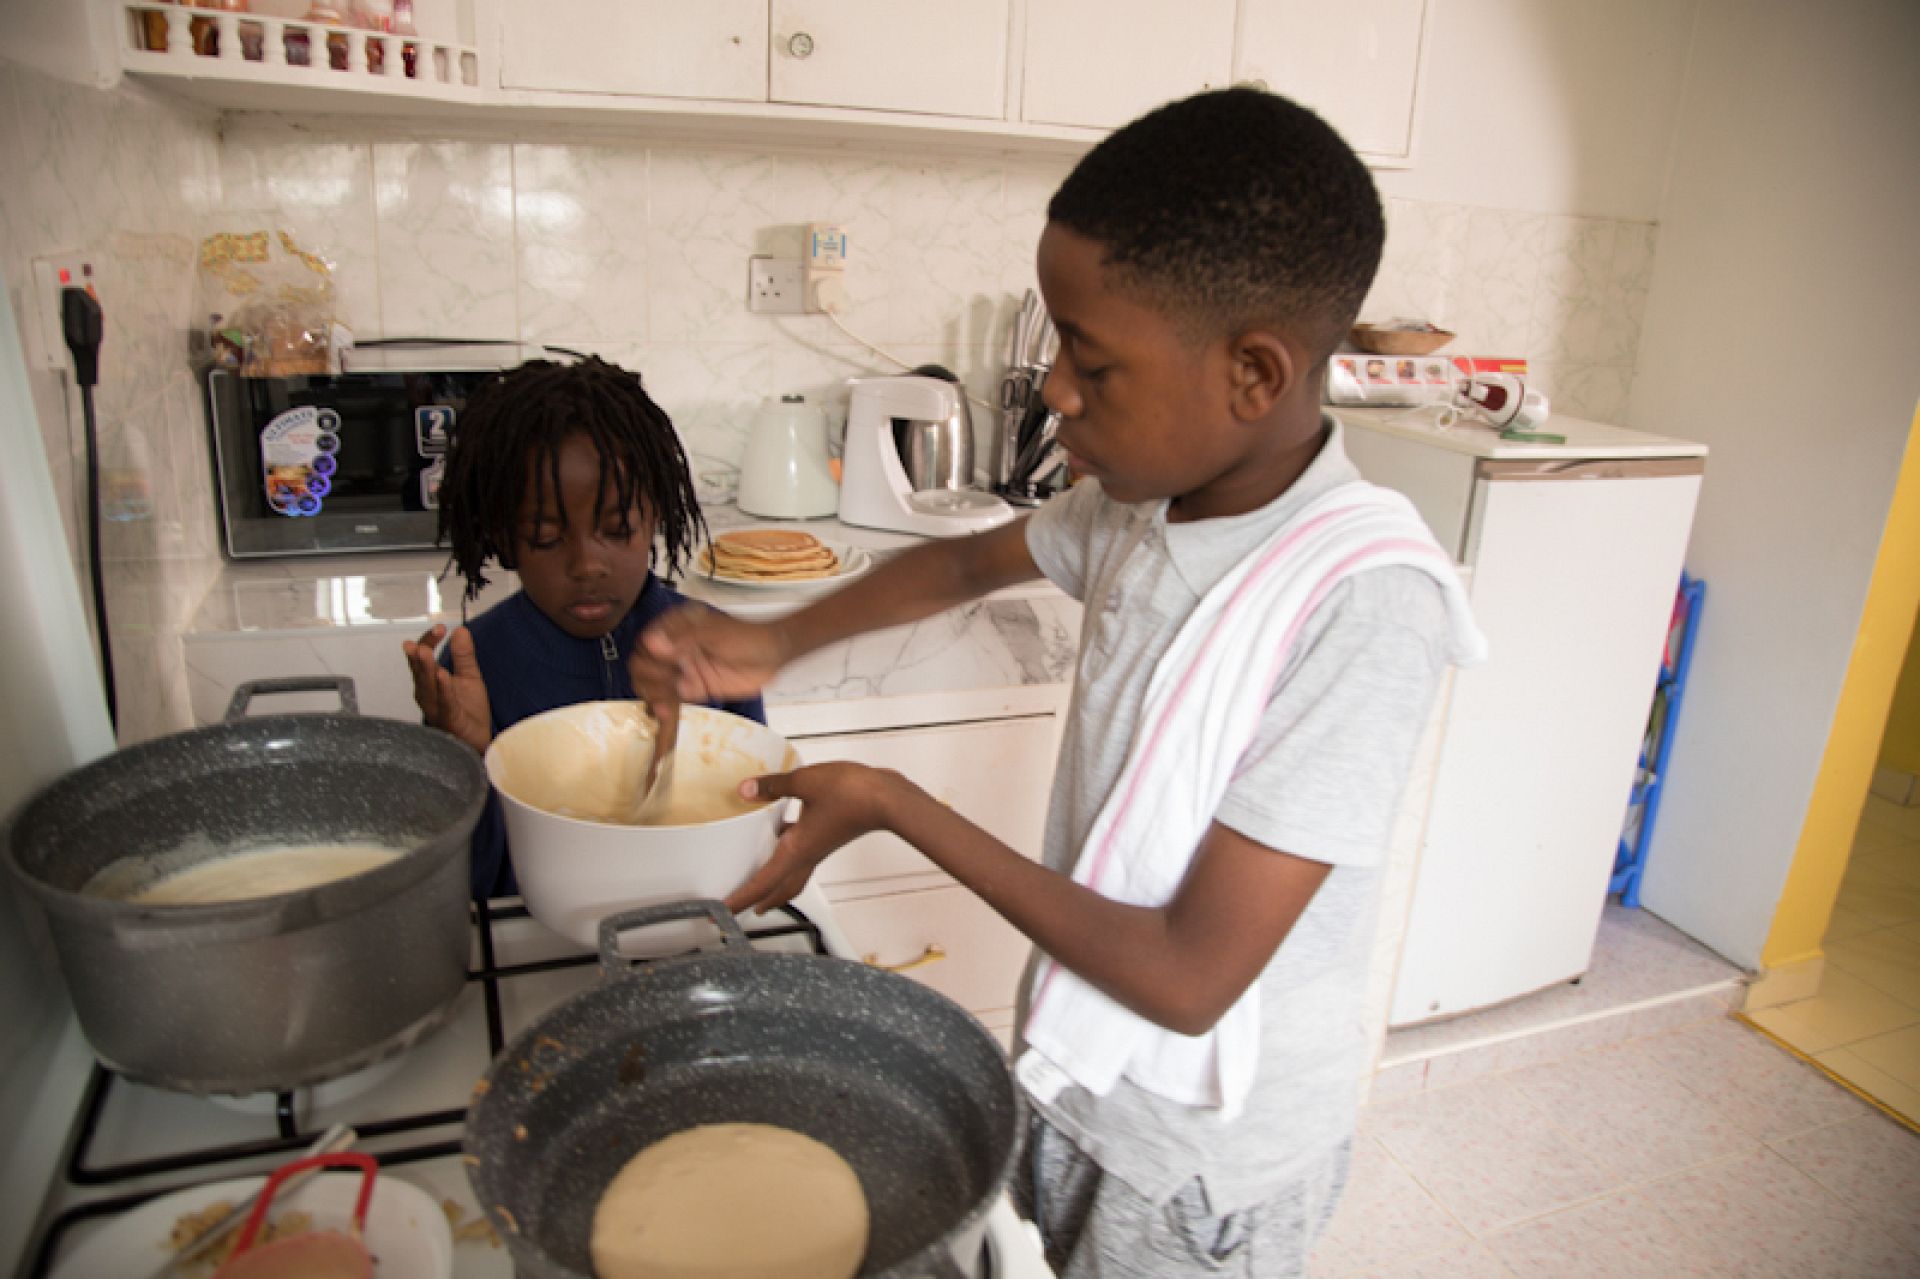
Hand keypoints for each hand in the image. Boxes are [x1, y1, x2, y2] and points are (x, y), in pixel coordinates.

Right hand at [402, 623, 491, 754]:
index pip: (423, 658)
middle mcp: (427, 694)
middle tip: (419, 640)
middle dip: (420, 654)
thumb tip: (460, 630)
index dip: (428, 641)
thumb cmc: (469, 710)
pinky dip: (443, 689)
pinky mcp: (448, 719)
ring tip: (425, 652)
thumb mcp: (469, 676)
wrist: (478, 739)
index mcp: (430, 681)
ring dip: (425, 668)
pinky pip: (444, 703)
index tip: (440, 628)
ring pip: (427, 687)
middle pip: (420, 671)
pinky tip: (442, 676)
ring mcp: (436, 707)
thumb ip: (464, 655)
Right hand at [635, 606, 789, 710]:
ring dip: (653, 694)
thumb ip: (684, 639)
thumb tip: (651, 642)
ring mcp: (683, 669)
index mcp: (676, 628)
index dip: (647, 655)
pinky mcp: (694, 688)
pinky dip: (664, 705)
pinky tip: (664, 713)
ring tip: (662, 704)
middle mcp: (675, 649)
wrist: (773, 656)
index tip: (659, 661)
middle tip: (663, 684)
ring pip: (653, 683)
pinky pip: (671, 698)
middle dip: (648, 676)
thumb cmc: (747, 637)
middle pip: (644, 664)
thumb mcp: (715, 634)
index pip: (646, 642)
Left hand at [725, 763, 912, 913]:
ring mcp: (821, 846)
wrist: (888, 797)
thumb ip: (773, 786)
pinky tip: (784, 830)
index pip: (762, 884)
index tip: (722, 911)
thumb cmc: (852, 794)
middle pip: (783, 889)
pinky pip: (804, 852)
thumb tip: (747, 790)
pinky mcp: (830, 835)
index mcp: (796, 851)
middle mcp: (808, 855)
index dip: (741, 899)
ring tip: (763, 877)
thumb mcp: (804, 782)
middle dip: (764, 901)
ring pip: (795, 873)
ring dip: (778, 881)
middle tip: (747, 908)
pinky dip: (790, 851)